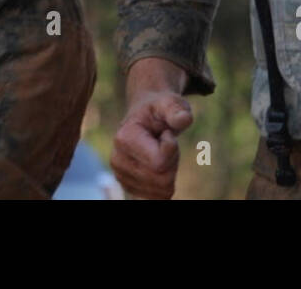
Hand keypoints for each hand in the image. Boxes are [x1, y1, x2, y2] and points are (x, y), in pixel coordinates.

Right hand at [111, 62, 193, 199]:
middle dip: (172, 162)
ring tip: (159, 152)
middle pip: (162, 179)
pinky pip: (157, 199)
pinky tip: (159, 169)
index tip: (165, 132)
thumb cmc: (159, 109)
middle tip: (164, 143)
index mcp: (124, 138)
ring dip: (169, 172)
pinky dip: (164, 186)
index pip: (159, 162)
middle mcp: (117, 160)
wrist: (144, 117)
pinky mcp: (128, 187)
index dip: (172, 148)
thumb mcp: (169, 102)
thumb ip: (176, 109)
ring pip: (162, 190)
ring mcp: (121, 176)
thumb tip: (183, 119)